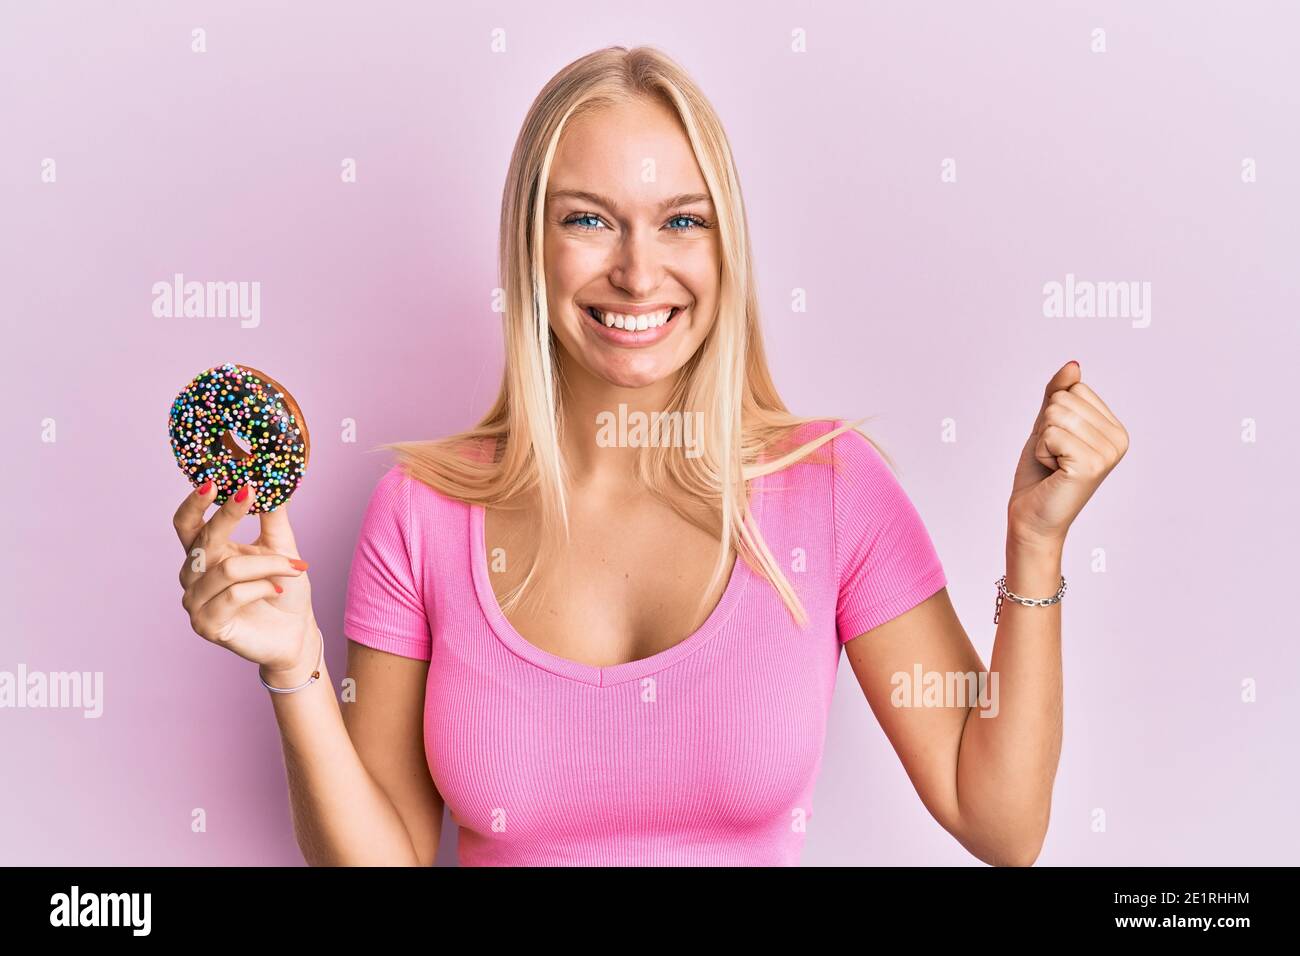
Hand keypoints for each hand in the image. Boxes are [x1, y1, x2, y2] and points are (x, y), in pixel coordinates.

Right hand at [173, 481, 314, 673]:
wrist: (296, 631)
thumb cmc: (283, 589)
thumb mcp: (280, 547)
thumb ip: (271, 516)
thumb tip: (272, 481)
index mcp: (206, 553)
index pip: (187, 524)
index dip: (194, 502)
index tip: (213, 480)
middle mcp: (194, 575)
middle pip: (203, 540)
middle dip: (228, 515)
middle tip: (251, 493)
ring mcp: (196, 602)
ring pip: (228, 569)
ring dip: (267, 565)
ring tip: (294, 568)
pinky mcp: (206, 624)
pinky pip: (234, 595)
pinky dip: (262, 588)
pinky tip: (276, 591)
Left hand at [1008, 361, 1129, 548]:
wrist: (1032, 515)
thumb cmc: (1040, 474)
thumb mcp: (1047, 425)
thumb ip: (1059, 393)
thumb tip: (1073, 365)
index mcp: (1115, 429)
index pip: (1075, 389)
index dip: (1053, 415)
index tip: (1059, 444)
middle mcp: (1119, 440)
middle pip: (1064, 399)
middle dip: (1046, 428)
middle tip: (1054, 457)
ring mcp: (1107, 453)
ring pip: (1056, 414)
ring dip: (1043, 440)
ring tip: (1054, 464)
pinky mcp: (1090, 465)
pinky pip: (1050, 433)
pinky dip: (1041, 451)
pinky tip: (1053, 472)